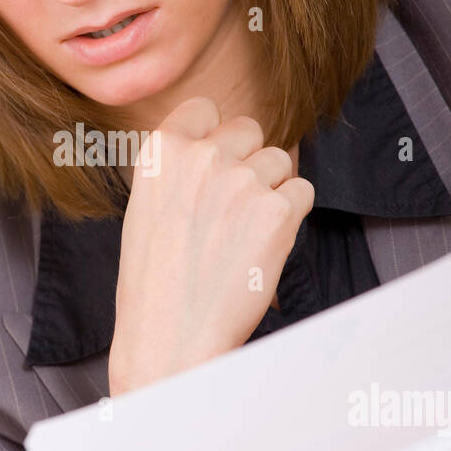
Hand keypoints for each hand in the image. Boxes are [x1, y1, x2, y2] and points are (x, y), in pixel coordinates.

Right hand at [108, 97, 313, 393]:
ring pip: (280, 162)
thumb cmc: (155, 285)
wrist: (170, 340)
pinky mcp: (277, 211)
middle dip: (249, 162)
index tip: (214, 169)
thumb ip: (181, 170)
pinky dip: (292, 218)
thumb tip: (224, 149)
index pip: (206, 110)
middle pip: (250, 131)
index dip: (216, 138)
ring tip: (243, 236)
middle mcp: (201, 156)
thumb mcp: (148, 208)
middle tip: (232, 211)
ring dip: (272, 192)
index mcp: (160, 152)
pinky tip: (263, 247)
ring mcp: (241, 181)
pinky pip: (303, 192)